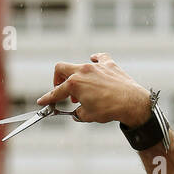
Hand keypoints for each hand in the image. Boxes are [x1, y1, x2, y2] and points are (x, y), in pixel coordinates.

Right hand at [36, 53, 151, 126]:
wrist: (131, 103)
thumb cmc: (109, 110)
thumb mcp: (88, 115)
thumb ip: (78, 112)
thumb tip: (77, 112)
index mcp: (74, 83)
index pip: (56, 92)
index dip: (48, 98)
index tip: (42, 101)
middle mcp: (83, 71)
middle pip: (61, 68)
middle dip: (57, 79)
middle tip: (62, 90)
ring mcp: (96, 66)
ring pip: (79, 65)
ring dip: (76, 76)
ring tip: (82, 91)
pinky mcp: (109, 64)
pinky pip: (99, 57)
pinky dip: (95, 60)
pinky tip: (94, 62)